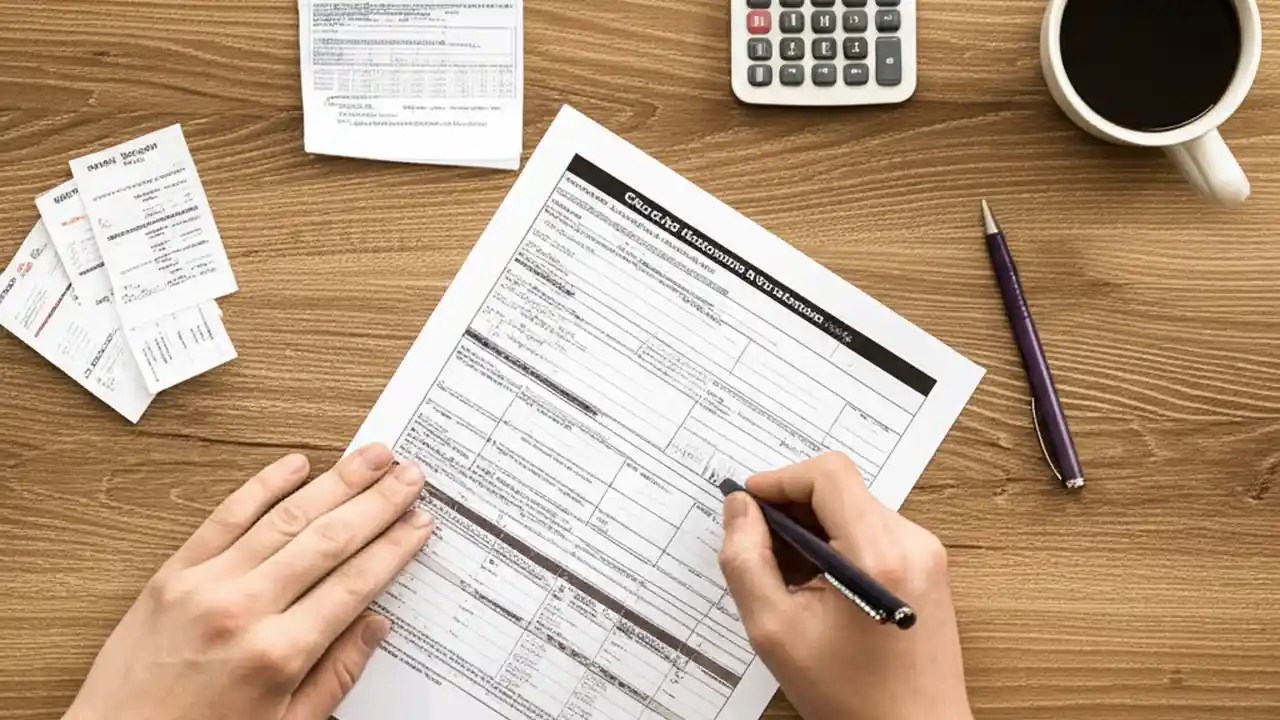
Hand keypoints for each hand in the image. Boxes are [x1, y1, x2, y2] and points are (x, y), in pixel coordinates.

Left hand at [64, 444, 433, 719]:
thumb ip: (336, 675)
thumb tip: (376, 625)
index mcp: (278, 654)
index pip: (354, 583)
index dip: (393, 548)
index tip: (419, 523)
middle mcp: (244, 611)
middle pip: (328, 540)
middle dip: (376, 503)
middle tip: (408, 475)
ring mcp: (206, 586)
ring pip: (285, 518)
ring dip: (334, 482)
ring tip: (368, 457)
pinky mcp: (173, 574)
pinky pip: (225, 517)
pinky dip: (262, 486)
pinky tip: (294, 465)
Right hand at [718, 453, 971, 719]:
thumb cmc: (851, 697)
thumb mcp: (775, 631)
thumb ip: (746, 560)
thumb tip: (739, 508)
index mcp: (879, 554)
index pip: (828, 474)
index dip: (780, 479)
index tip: (747, 503)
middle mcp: (912, 543)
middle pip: (840, 490)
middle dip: (792, 510)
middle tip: (759, 550)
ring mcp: (926, 554)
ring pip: (854, 510)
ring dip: (814, 530)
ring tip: (789, 579)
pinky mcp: (928, 567)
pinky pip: (874, 533)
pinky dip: (838, 545)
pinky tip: (818, 588)